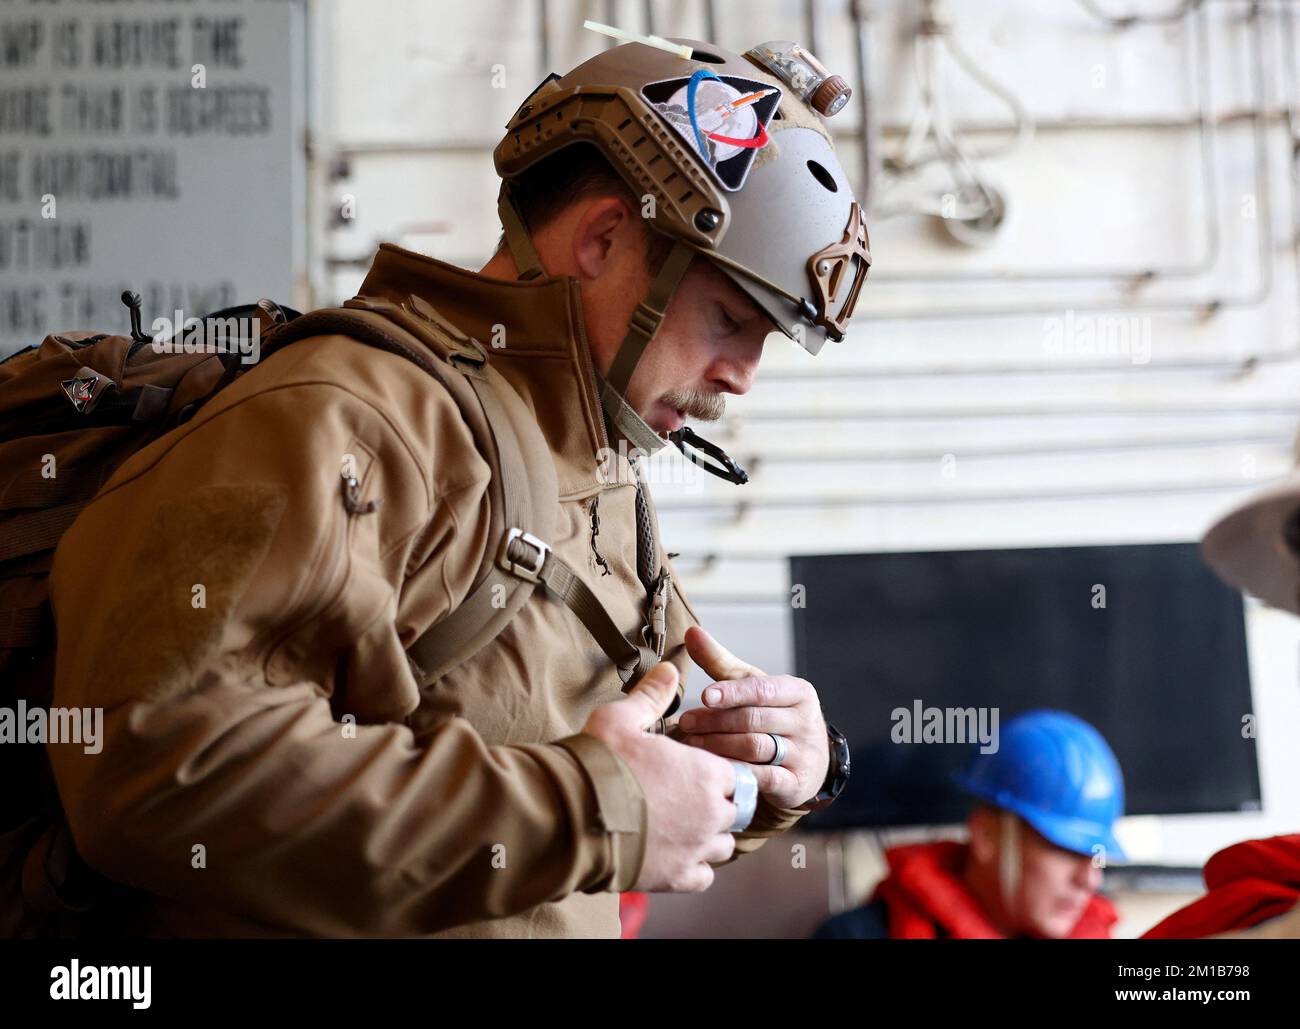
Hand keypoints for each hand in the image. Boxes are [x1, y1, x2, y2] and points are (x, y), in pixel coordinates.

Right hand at [582, 661, 738, 891]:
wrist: (575, 820)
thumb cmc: (600, 766)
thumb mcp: (621, 719)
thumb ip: (652, 696)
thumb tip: (669, 669)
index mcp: (706, 772)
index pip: (732, 773)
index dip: (714, 771)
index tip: (691, 772)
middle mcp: (712, 812)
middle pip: (733, 809)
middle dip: (715, 804)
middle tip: (683, 798)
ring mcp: (698, 848)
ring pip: (723, 844)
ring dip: (708, 836)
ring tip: (679, 826)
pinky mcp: (680, 877)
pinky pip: (704, 874)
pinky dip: (694, 866)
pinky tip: (674, 853)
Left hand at [676, 626, 829, 809]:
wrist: (809, 760)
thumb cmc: (773, 714)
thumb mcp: (753, 687)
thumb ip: (721, 662)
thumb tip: (692, 631)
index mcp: (797, 691)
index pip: (761, 689)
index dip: (732, 692)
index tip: (705, 696)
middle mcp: (806, 721)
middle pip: (754, 719)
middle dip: (715, 722)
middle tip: (686, 724)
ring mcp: (805, 753)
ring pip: (756, 748)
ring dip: (718, 746)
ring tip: (690, 745)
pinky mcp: (798, 783)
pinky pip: (764, 778)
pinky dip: (736, 772)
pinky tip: (713, 769)